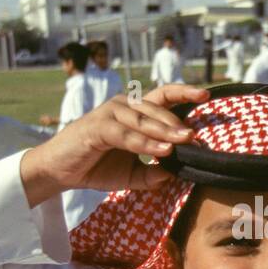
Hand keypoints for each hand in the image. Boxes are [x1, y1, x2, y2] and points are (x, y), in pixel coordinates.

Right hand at [20, 84, 206, 206]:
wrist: (61, 172)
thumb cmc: (96, 167)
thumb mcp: (131, 175)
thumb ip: (152, 174)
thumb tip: (174, 174)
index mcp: (134, 113)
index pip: (163, 97)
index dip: (184, 93)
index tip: (206, 96)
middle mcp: (123, 106)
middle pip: (157, 107)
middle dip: (178, 122)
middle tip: (197, 136)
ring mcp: (109, 113)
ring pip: (144, 119)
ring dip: (165, 130)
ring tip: (185, 140)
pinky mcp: (97, 127)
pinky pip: (126, 134)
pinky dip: (145, 142)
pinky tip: (163, 149)